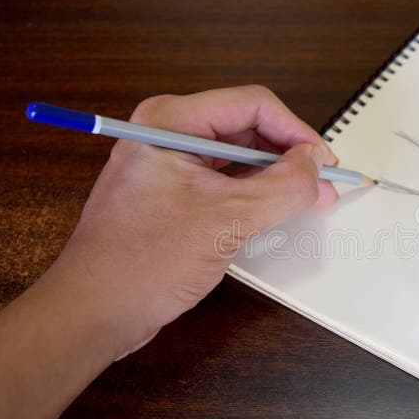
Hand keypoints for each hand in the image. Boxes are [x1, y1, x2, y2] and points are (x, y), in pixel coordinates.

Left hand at [55, 85, 338, 358]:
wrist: (95, 313)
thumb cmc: (139, 264)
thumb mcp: (227, 219)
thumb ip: (282, 187)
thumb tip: (316, 167)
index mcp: (171, 122)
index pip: (253, 105)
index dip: (296, 132)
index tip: (324, 163)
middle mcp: (168, 135)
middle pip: (248, 129)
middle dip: (289, 156)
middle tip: (321, 186)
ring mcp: (169, 165)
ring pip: (239, 158)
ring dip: (274, 178)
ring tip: (305, 201)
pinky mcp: (173, 194)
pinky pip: (224, 182)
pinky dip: (254, 195)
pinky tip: (275, 213)